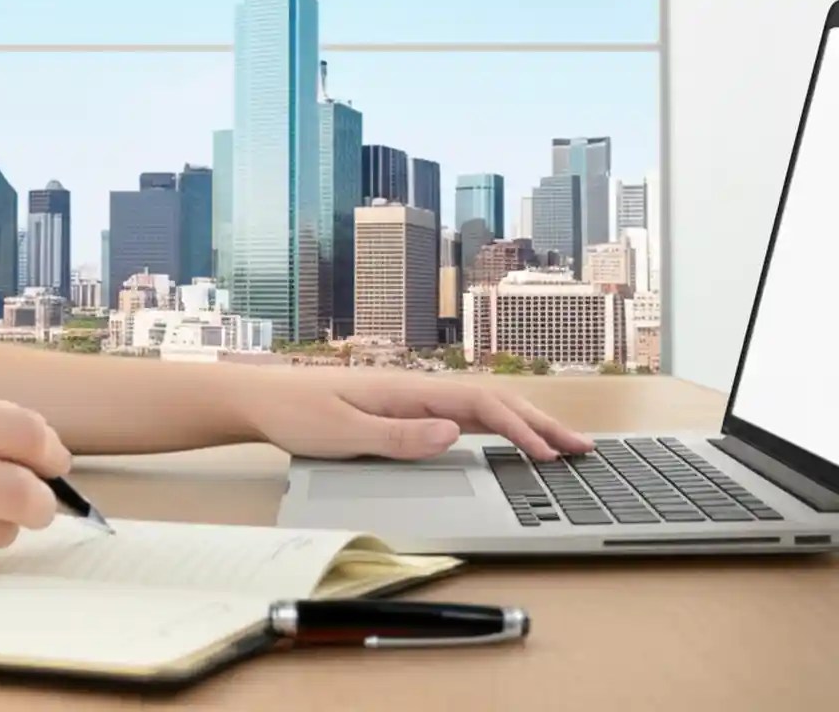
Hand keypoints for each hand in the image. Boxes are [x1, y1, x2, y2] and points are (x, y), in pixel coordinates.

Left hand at [241, 369, 593, 461]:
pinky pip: (460, 415)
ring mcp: (410, 398)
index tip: (550, 454)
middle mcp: (415, 389)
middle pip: (490, 402)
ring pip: (480, 408)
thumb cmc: (296, 413)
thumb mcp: (343, 432)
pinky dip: (493, 426)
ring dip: (523, 423)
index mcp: (407, 390)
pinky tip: (506, 437)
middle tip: (582, 447)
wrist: (261, 399)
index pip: (479, 406)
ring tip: (559, 443)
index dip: (520, 429)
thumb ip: (398, 436)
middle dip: (538, 423)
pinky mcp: (401, 409)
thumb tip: (453, 432)